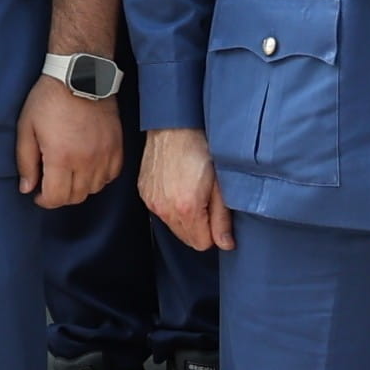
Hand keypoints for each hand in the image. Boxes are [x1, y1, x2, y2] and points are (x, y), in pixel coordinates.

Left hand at [17, 79, 120, 209]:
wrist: (81, 77)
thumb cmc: (49, 100)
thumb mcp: (27, 128)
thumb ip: (26, 162)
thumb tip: (27, 188)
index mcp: (61, 157)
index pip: (56, 197)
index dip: (44, 201)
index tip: (38, 194)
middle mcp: (86, 160)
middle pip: (76, 197)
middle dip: (60, 196)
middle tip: (51, 185)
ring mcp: (105, 154)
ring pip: (95, 188)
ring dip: (80, 188)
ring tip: (69, 176)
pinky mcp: (117, 147)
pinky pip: (111, 175)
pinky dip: (100, 178)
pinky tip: (88, 168)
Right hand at [140, 128, 230, 251]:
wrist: (173, 125)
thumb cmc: (200, 148)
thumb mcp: (220, 183)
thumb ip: (222, 218)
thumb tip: (226, 244)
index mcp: (186, 209)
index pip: (202, 244)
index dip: (214, 233)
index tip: (218, 214)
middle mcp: (164, 209)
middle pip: (187, 238)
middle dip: (200, 226)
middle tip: (207, 199)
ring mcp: (151, 201)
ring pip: (173, 226)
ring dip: (185, 217)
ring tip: (193, 191)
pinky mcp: (143, 193)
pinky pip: (161, 212)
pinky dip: (171, 206)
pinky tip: (179, 186)